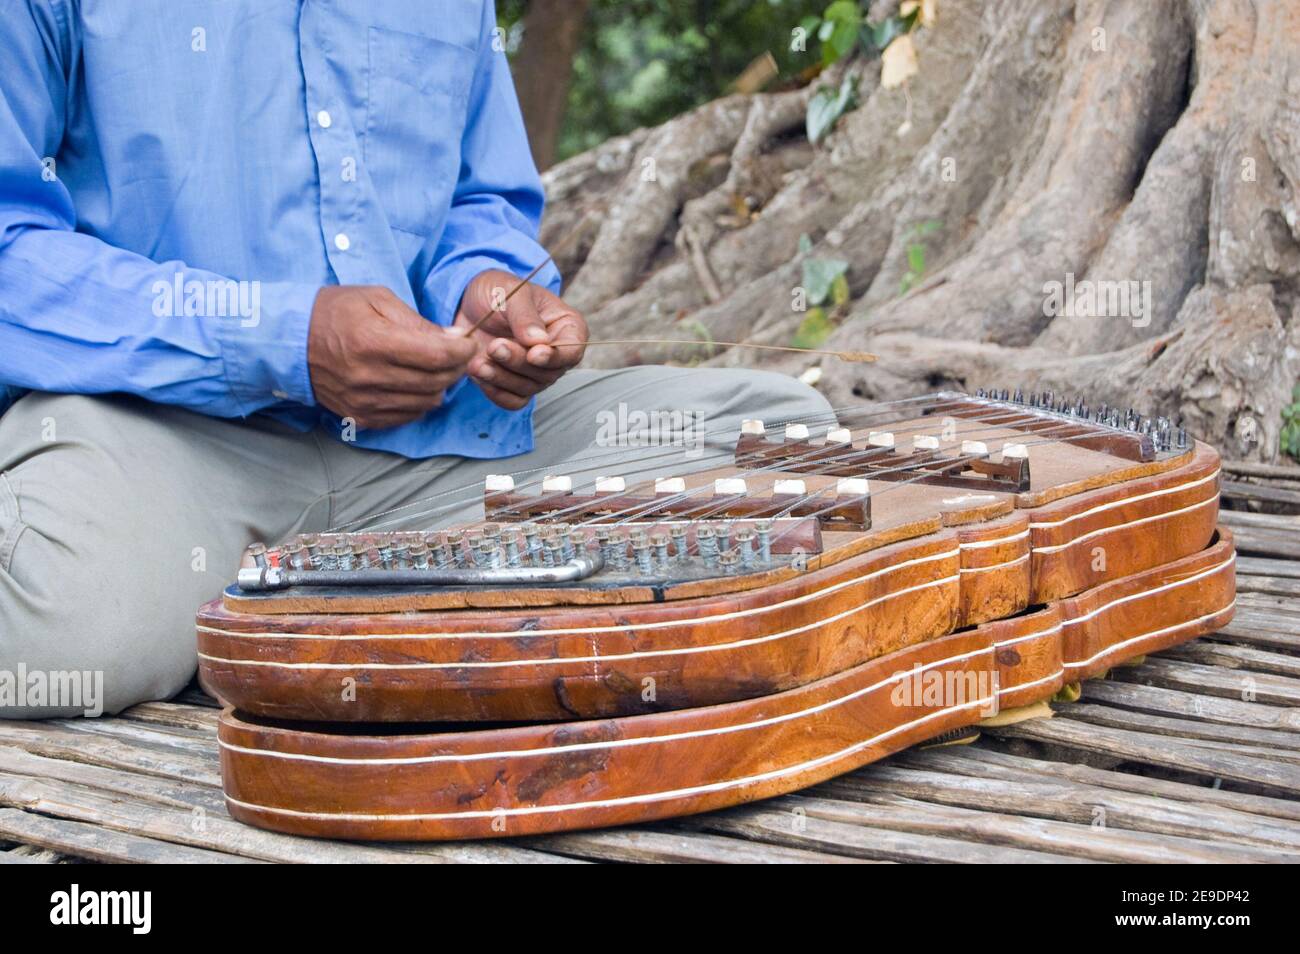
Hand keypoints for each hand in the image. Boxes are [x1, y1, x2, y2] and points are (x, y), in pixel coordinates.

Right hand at [307, 285, 476, 429]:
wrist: (289, 342)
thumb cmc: (335, 312)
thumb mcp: (377, 299)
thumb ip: (418, 321)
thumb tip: (454, 339)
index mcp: (373, 342)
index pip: (437, 356)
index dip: (462, 351)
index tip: (468, 343)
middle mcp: (368, 377)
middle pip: (436, 382)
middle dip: (456, 367)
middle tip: (457, 355)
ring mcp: (363, 401)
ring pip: (426, 402)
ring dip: (440, 386)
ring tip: (436, 368)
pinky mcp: (359, 417)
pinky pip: (406, 416)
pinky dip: (419, 401)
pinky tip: (415, 384)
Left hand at [451, 269, 587, 410]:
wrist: (470, 304)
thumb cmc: (498, 291)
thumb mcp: (511, 293)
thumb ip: (525, 316)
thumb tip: (539, 342)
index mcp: (567, 326)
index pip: (572, 351)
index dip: (555, 357)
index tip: (533, 354)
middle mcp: (557, 353)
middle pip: (548, 373)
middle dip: (518, 362)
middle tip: (494, 346)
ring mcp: (537, 372)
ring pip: (529, 388)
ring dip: (502, 378)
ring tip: (477, 363)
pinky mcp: (516, 384)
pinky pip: (513, 400)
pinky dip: (496, 392)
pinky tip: (478, 374)